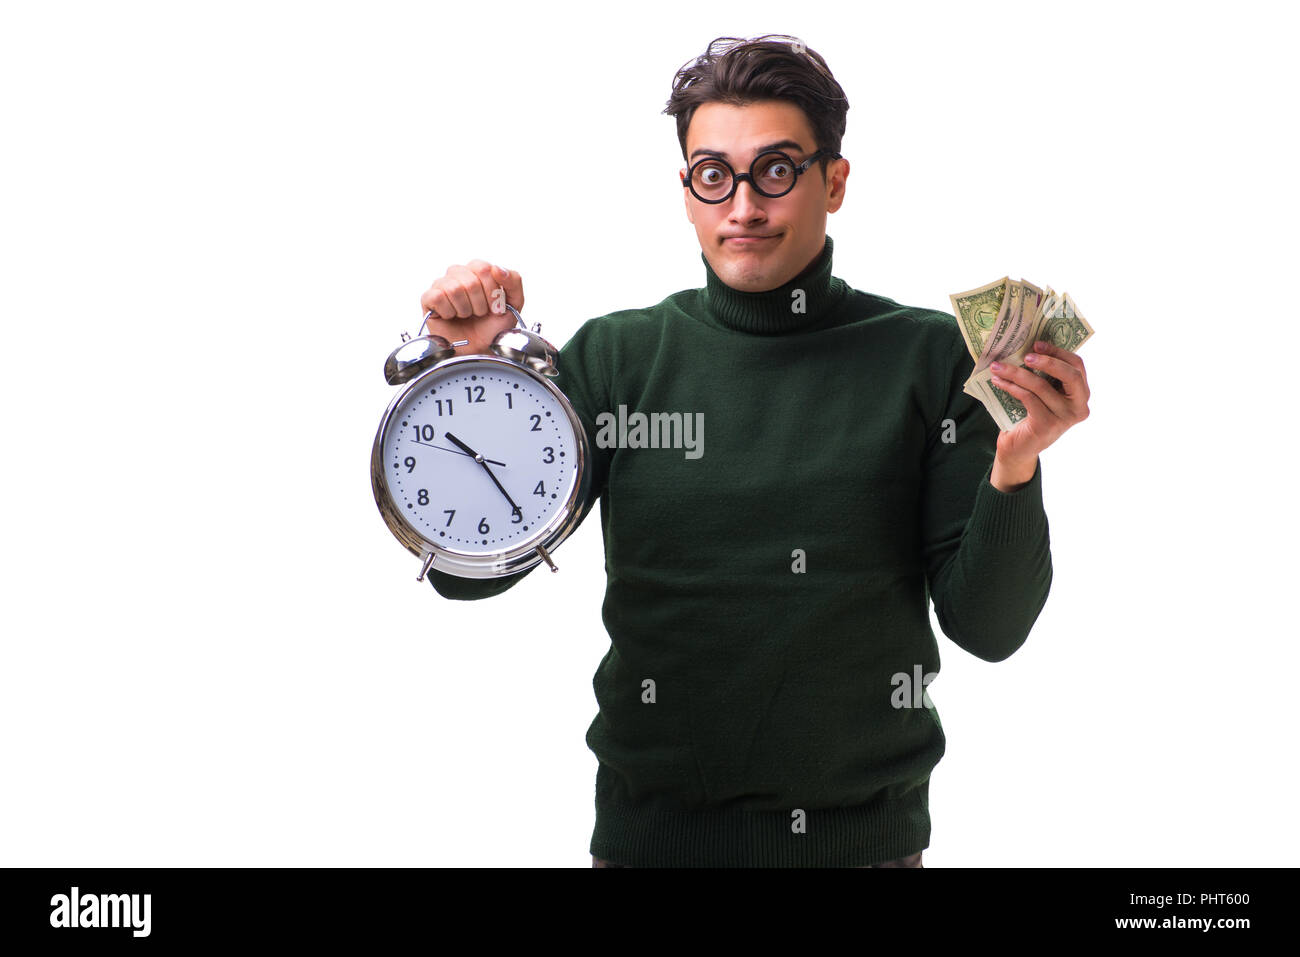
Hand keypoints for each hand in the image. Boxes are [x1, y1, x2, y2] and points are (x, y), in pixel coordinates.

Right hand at [419, 260, 523, 354]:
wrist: (479, 348)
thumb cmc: (493, 327)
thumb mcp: (514, 303)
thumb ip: (513, 280)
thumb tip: (497, 268)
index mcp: (478, 270)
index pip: (483, 268)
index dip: (492, 292)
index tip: (495, 307)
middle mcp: (459, 273)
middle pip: (470, 280)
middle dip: (480, 304)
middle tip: (479, 313)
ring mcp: (442, 284)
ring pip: (455, 289)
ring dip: (465, 309)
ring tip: (466, 315)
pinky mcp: (428, 298)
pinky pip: (438, 297)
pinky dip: (448, 312)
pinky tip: (451, 316)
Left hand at [987, 340, 1090, 490]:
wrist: (1019, 448)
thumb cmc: (1030, 415)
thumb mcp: (1041, 393)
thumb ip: (1044, 375)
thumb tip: (1026, 346)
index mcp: (1081, 394)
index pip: (1077, 366)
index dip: (1059, 352)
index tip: (1037, 344)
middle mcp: (1079, 407)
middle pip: (1070, 375)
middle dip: (1047, 361)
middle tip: (1025, 355)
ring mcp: (1064, 418)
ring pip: (1042, 386)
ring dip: (1017, 373)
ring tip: (998, 367)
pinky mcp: (1047, 425)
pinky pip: (1028, 398)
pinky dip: (1012, 387)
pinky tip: (998, 381)